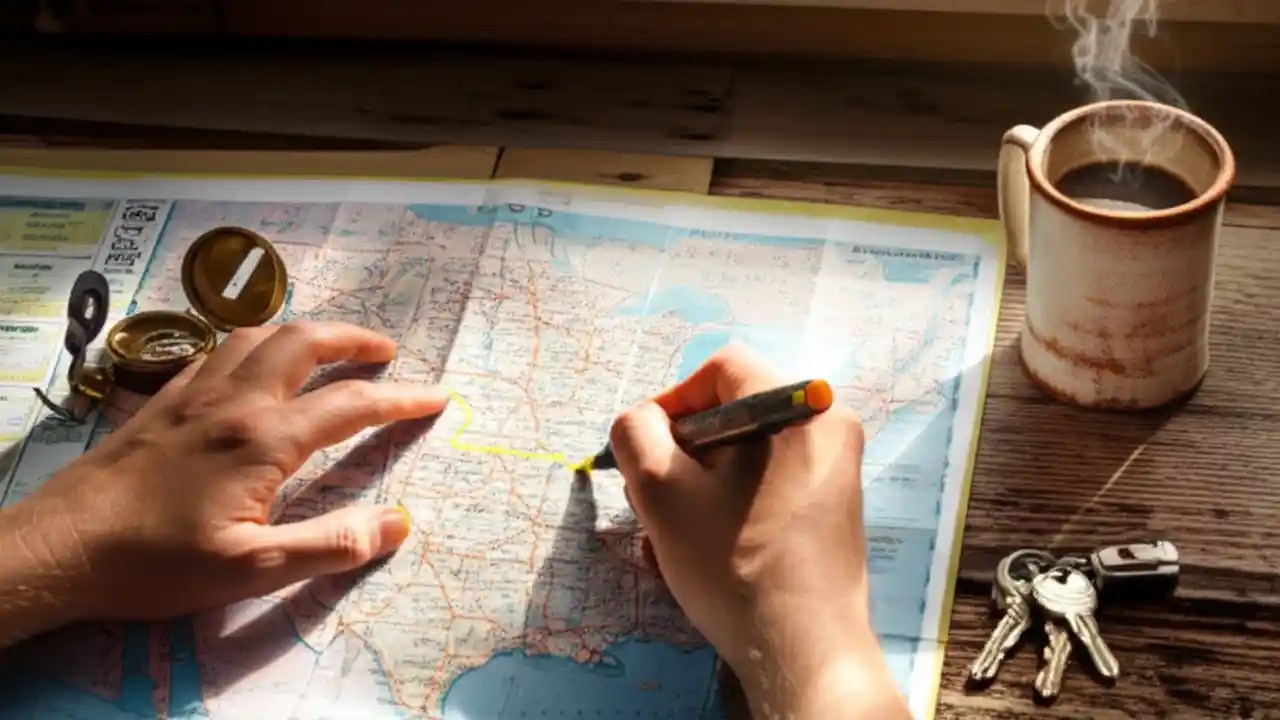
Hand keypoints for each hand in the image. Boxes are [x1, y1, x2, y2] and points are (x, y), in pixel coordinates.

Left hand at [0, 320, 445, 643]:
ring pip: (257, 335)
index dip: (400, 399)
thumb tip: (397, 522)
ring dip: (302, 332)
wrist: (59, 549)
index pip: (351, 405)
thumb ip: (330, 545)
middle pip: (305, 343)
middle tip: (386, 351)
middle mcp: (234, 402)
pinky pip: (215, 351)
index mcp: (264, 440)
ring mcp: (193, 394)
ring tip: (327, 345)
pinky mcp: (160, 401)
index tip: (436, 398)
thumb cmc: (155, 564)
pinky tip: (249, 364)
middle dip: (354, 340)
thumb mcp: (252, 571)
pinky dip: (250, 345)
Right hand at [608, 345, 907, 718]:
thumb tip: (643, 421)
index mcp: (798, 404)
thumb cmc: (733, 562)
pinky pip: (769, 485)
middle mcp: (829, 423)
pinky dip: (731, 507)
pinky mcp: (835, 506)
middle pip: (732, 414)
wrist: (805, 650)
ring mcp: (838, 467)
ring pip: (745, 455)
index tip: (643, 452)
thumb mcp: (661, 491)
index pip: (719, 370)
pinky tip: (707, 552)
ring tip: (673, 538)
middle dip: (682, 456)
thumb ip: (636, 434)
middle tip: (655, 502)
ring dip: (699, 489)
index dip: (670, 402)